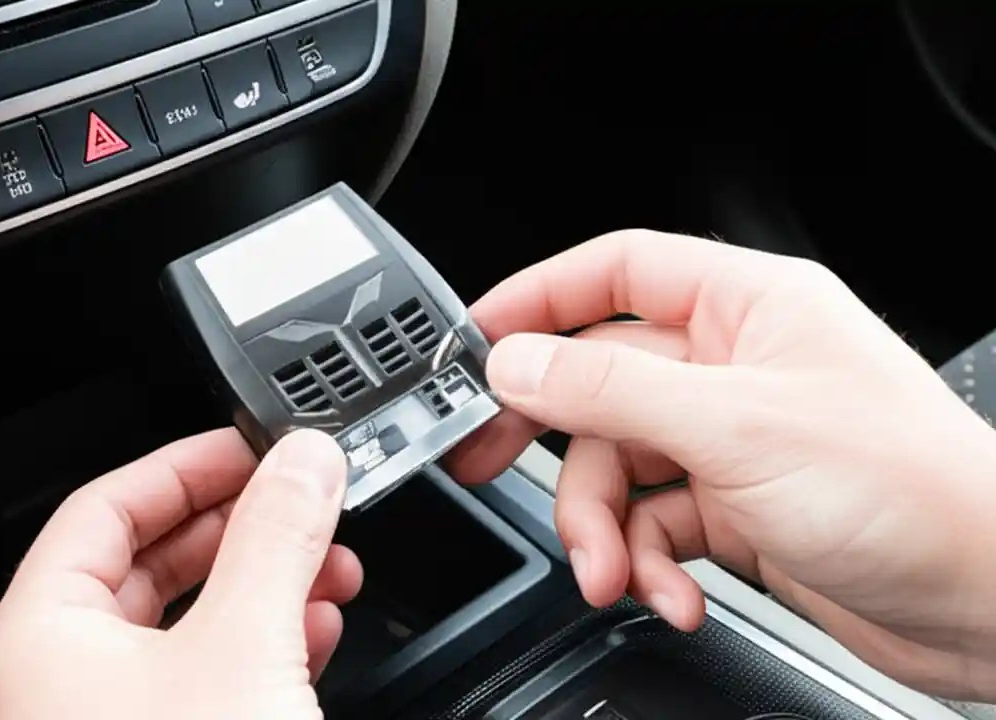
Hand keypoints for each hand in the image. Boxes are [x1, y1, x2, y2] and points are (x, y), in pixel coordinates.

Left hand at [0, 428, 359, 718]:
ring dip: (265, 587)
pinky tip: (315, 630)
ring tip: (327, 565)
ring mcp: (109, 719)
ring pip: (189, 622)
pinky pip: (208, 675)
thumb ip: (275, 542)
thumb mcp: (242, 647)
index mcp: (40, 639)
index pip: (104, 508)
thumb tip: (302, 463)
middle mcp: (61, 680)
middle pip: (150, 560)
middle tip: (299, 500)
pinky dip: (263, 646)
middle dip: (241, 529)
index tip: (252, 449)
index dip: (185, 467)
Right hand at [451, 230, 995, 699]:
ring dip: (604, 528)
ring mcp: (732, 442)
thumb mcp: (735, 429)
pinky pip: (654, 526)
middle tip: (484, 460)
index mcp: (745, 308)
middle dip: (547, 433)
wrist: (990, 602)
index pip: (615, 273)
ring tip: (612, 572)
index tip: (475, 343)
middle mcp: (733, 368)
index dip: (537, 300)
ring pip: (619, 468)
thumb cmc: (912, 492)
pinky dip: (649, 564)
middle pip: (598, 381)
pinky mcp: (736, 509)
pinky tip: (672, 592)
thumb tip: (517, 363)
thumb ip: (612, 392)